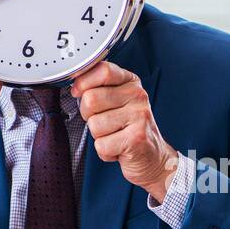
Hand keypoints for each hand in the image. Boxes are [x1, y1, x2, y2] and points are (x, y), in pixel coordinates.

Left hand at [72, 60, 177, 201]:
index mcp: (131, 82)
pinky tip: (118, 148)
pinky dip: (105, 152)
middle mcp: (138, 96)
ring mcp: (139, 116)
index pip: (103, 70)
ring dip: (98, 136)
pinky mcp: (136, 138)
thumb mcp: (118, 102)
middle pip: (91, 99)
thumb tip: (75, 87)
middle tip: (103, 122)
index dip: (83, 83)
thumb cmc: (130, 130)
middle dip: (89, 116)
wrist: (153, 158)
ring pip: (94, 125)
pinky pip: (101, 145)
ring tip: (114, 136)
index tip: (79, 92)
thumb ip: (99, 89)